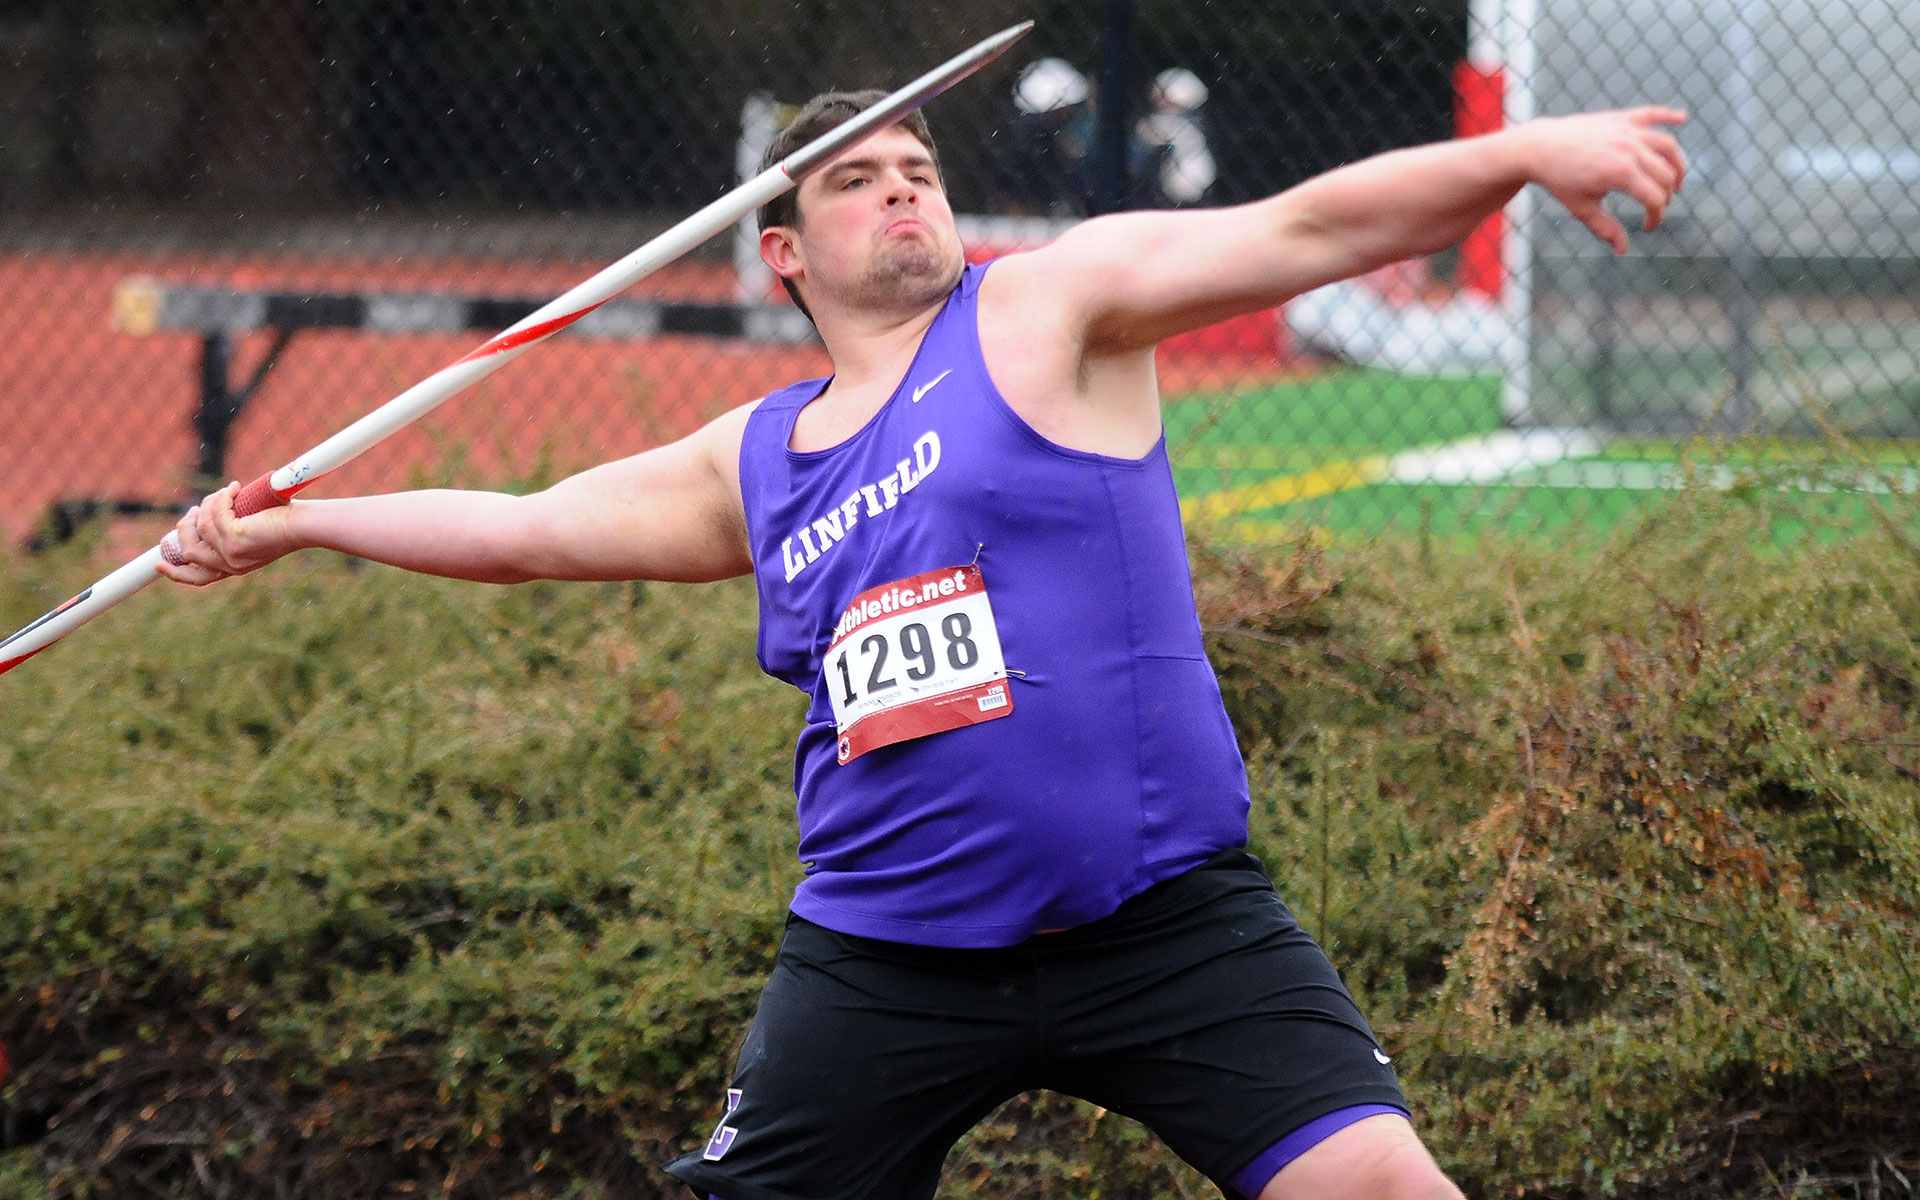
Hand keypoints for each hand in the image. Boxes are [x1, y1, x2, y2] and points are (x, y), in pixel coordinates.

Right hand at [156, 481, 297, 585]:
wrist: (308, 526)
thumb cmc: (287, 525)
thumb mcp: (255, 534)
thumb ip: (232, 533)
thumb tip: (204, 517)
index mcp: (234, 569)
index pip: (198, 579)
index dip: (175, 572)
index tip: (159, 563)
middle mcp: (231, 566)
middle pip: (188, 552)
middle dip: (186, 527)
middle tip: (197, 509)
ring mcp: (232, 555)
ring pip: (200, 527)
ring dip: (208, 505)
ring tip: (225, 493)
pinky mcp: (236, 539)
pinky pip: (214, 514)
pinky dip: (221, 497)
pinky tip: (235, 488)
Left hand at [1522, 107, 1686, 253]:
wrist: (1539, 148)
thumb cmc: (1559, 180)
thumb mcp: (1582, 208)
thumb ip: (1606, 228)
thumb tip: (1622, 250)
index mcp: (1622, 173)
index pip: (1655, 199)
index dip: (1655, 217)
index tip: (1646, 227)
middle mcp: (1630, 149)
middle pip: (1666, 175)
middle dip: (1666, 196)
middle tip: (1656, 207)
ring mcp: (1627, 130)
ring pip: (1667, 146)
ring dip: (1676, 164)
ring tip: (1675, 181)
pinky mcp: (1621, 118)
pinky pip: (1650, 114)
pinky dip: (1667, 115)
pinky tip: (1682, 118)